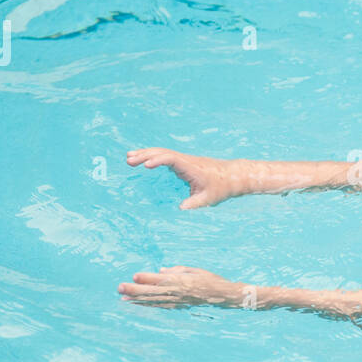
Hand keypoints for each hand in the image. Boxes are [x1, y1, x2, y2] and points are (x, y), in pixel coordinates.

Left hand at [118, 266, 241, 307]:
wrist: (224, 297)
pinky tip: (138, 304)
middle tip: (120, 288)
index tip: (134, 276)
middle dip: (135, 290)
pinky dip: (147, 306)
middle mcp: (177, 292)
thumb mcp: (195, 270)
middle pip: (153, 291)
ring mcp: (177, 301)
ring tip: (123, 298)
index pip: (160, 279)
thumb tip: (160, 270)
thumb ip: (177, 270)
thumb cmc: (211, 280)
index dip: (147, 278)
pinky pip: (160, 307)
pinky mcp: (178, 307)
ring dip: (137, 300)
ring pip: (154, 301)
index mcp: (182, 280)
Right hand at [126, 148, 245, 209]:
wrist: (233, 176)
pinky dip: (153, 157)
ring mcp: (184, 160)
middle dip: (145, 155)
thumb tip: (180, 209)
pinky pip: (165, 157)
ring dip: (146, 154)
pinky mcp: (184, 163)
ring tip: (129, 157)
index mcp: (191, 167)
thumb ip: (194, 203)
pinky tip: (143, 161)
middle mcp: (186, 160)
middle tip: (128, 159)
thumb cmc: (222, 187)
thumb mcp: (209, 198)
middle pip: (162, 153)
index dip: (158, 160)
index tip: (146, 166)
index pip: (171, 158)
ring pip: (162, 153)